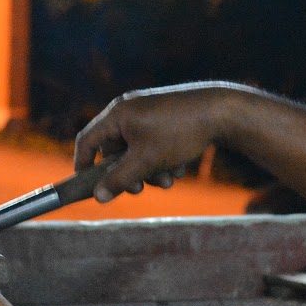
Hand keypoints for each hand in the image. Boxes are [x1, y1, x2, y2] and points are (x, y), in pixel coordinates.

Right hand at [74, 82, 244, 201]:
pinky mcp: (166, 117)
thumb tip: (97, 197)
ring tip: (169, 179)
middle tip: (138, 189)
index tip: (85, 184)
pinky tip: (180, 166)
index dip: (82, 163)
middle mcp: (130, 109)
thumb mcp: (145, 162)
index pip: (88, 139)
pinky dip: (162, 159)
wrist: (222, 112)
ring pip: (137, 150)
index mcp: (118, 114)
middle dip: (128, 173)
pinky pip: (153, 143)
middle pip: (115, 150)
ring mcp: (149, 112)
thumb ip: (119, 180)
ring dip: (149, 170)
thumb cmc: (179, 133)